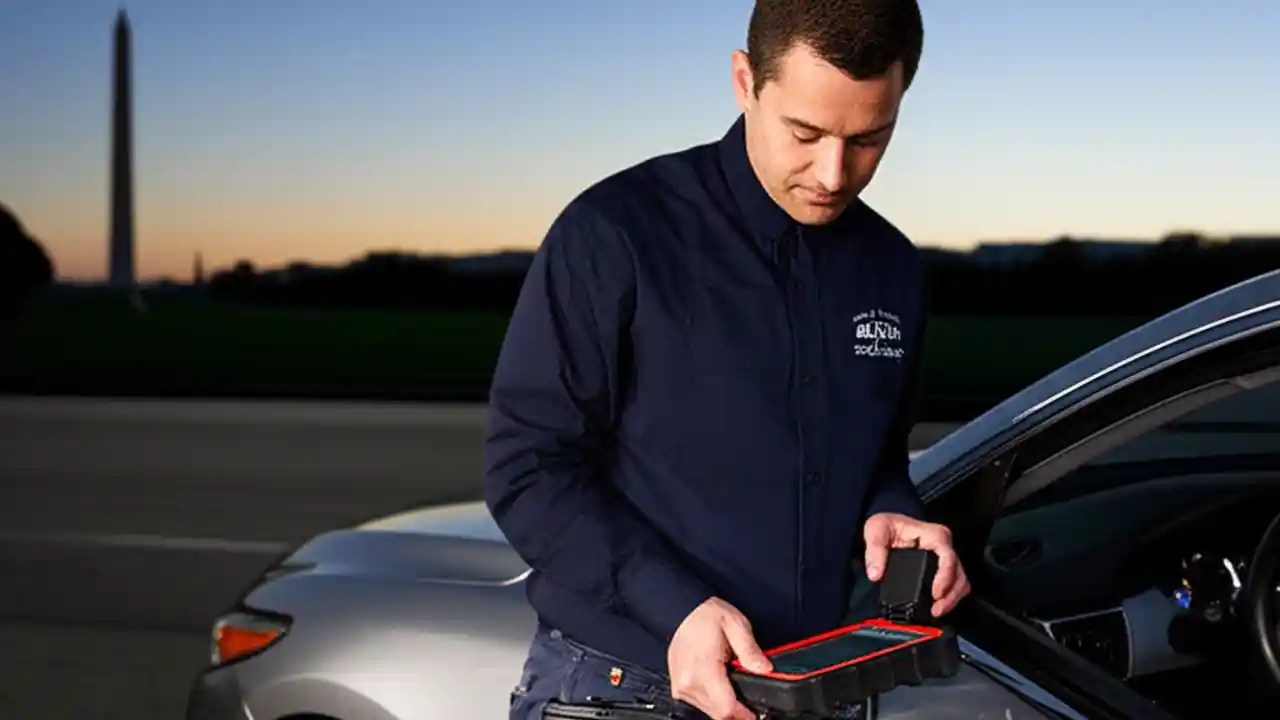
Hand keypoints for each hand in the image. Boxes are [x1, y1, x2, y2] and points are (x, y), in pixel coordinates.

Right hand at [667, 597, 770, 719]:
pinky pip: (698, 703)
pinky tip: (719, 686)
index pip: (726, 708)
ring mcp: (681, 686)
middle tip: (748, 702)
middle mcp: (688, 683)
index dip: (744, 715)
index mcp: (703, 669)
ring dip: (723, 706)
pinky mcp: (678, 686)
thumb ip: (750, 650)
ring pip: (708, 711)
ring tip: (733, 688)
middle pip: (718, 714)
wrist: (682, 609)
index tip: (755, 713)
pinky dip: (711, 700)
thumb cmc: (706, 614)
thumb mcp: (735, 625)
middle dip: (736, 711)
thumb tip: (765, 668)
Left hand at [863, 512, 969, 616]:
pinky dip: (949, 599)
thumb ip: (874, 550)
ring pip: (960, 582)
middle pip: (958, 573)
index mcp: (933, 535)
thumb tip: (875, 574)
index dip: (945, 576)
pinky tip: (936, 608)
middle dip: (950, 594)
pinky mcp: (943, 570)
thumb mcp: (876, 529)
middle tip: (935, 611)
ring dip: (951, 599)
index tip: (935, 594)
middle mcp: (944, 547)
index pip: (947, 556)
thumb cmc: (886, 525)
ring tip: (936, 612)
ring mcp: (945, 560)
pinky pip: (954, 586)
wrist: (888, 528)